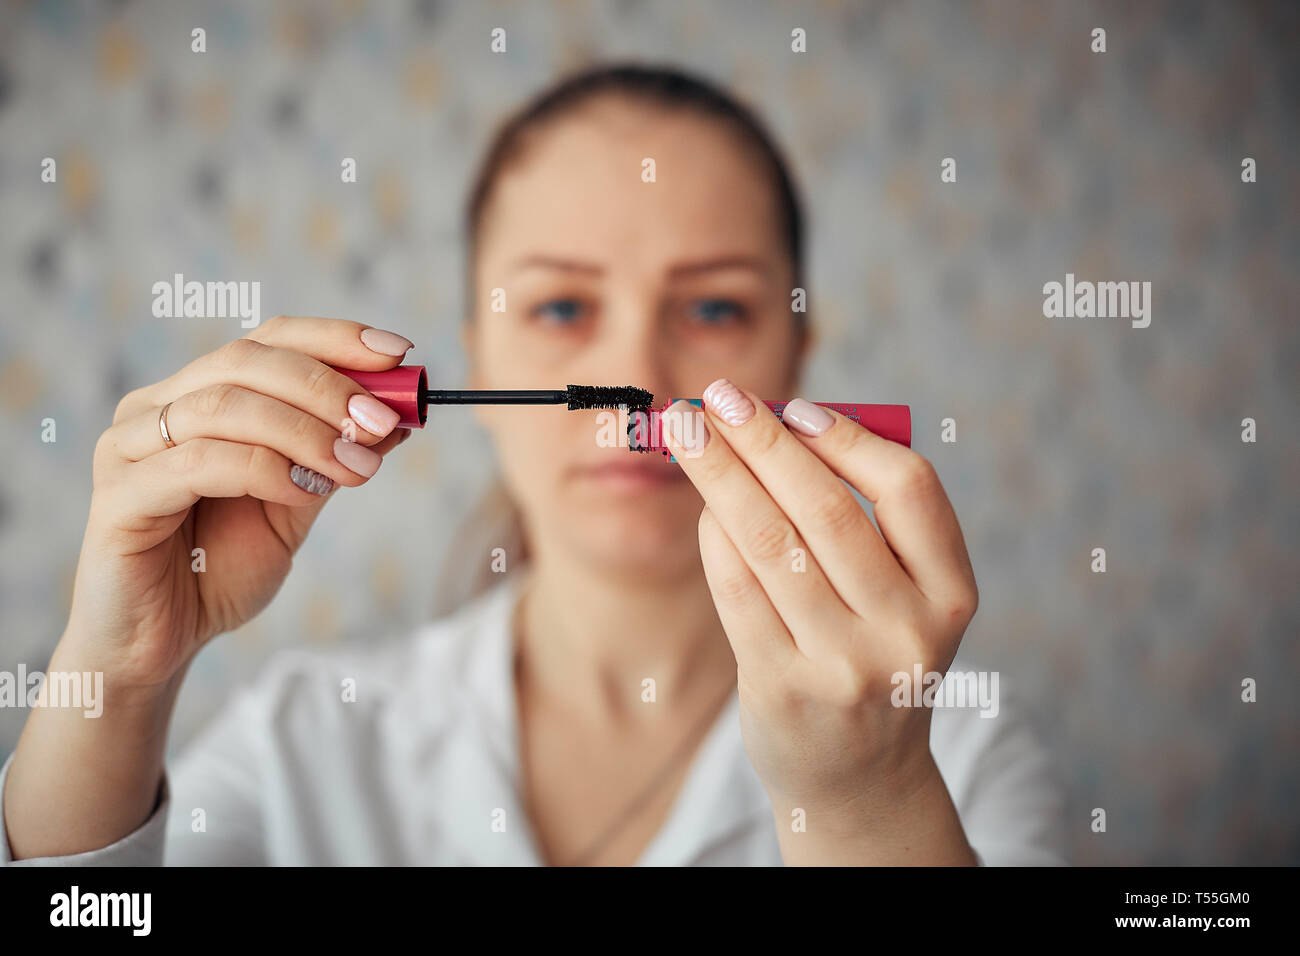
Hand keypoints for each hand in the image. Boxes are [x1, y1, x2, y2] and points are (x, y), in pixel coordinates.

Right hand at [67, 316, 414, 694]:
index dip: (334, 338)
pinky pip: (200, 463)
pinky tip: (304, 493)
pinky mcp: (119, 495)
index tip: (398, 353)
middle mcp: (155, 408)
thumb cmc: (220, 568)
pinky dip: (265, 470)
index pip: (268, 340)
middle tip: (384, 420)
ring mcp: (129, 446)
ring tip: (356, 467)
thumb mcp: (297, 503)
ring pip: (226, 406)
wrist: (162, 643)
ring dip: (306, 431)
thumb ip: (334, 456)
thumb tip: (398, 416)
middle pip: (247, 361)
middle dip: (328, 386)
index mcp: (197, 396)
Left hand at [661, 378, 979, 863]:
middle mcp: (907, 633)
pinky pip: (736, 588)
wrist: (856, 779)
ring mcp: (845, 667)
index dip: (849, 438)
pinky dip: (714, 535)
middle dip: (764, 442)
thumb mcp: (904, 600)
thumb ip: (867, 523)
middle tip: (719, 396)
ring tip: (687, 430)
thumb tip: (781, 425)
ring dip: (721, 475)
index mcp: (951, 596)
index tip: (797, 407)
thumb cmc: (872, 658)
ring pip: (771, 542)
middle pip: (829, 509)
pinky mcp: (782, 687)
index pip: (910, 490)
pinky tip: (704, 505)